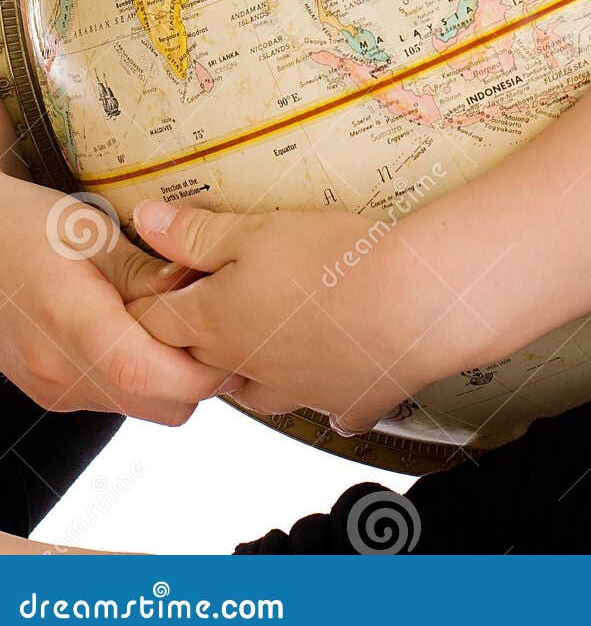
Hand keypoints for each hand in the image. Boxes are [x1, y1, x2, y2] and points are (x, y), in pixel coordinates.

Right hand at [0, 173, 240, 422]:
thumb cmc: (21, 228)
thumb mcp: (89, 231)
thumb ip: (146, 268)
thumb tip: (199, 287)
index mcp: (71, 324)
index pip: (153, 376)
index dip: (205, 366)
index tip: (232, 334)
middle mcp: (60, 372)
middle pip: (162, 406)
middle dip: (199, 372)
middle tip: (209, 320)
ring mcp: (54, 389)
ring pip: (143, 407)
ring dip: (170, 375)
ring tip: (171, 320)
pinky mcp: (53, 392)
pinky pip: (117, 399)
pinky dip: (142, 374)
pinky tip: (139, 329)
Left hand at [127, 200, 431, 434]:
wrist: (412, 304)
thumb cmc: (332, 261)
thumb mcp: (255, 230)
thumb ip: (197, 232)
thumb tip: (144, 222)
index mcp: (216, 323)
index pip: (155, 322)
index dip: (150, 300)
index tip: (157, 282)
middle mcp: (247, 368)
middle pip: (197, 362)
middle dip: (193, 337)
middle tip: (208, 302)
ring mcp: (296, 391)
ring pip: (253, 389)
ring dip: (249, 366)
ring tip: (264, 335)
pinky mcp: (344, 400)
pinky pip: (325, 403)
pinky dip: (323, 389)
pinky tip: (334, 369)